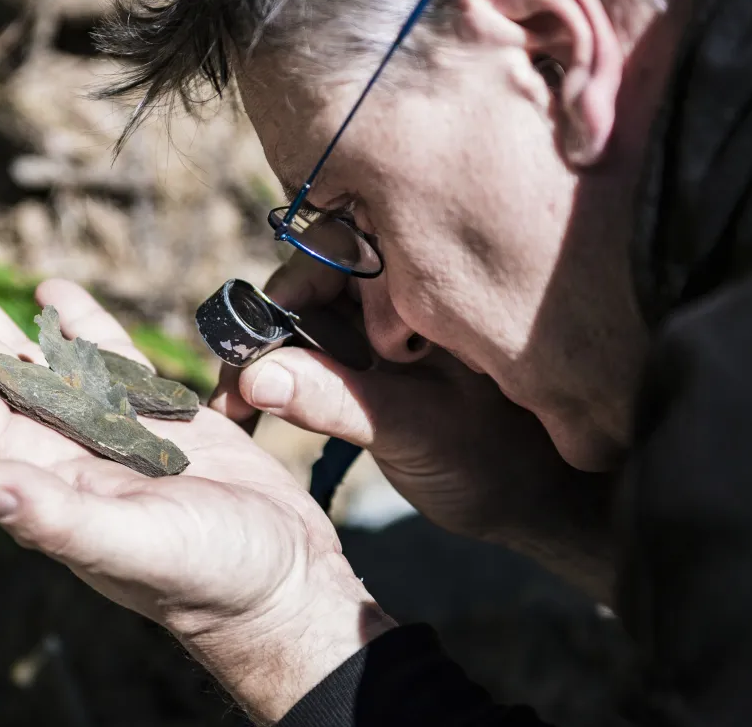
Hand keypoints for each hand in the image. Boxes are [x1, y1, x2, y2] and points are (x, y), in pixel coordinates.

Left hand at [0, 225, 393, 723]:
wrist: (285, 591)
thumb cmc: (215, 582)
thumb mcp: (140, 546)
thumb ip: (58, 517)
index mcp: (38, 474)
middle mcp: (57, 448)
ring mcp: (104, 433)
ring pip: (26, 356)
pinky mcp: (156, 422)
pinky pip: (103, 360)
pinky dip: (75, 324)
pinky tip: (53, 293)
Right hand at [209, 254, 617, 603]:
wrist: (523, 501)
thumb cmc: (494, 461)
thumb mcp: (416, 431)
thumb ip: (338, 401)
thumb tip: (257, 375)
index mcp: (421, 285)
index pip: (340, 252)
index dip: (291, 287)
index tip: (257, 339)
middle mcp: (391, 294)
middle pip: (302, 284)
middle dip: (261, 330)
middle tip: (230, 387)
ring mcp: (368, 326)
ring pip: (291, 321)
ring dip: (256, 358)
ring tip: (228, 406)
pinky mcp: (349, 360)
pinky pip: (295, 355)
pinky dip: (267, 380)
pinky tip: (241, 411)